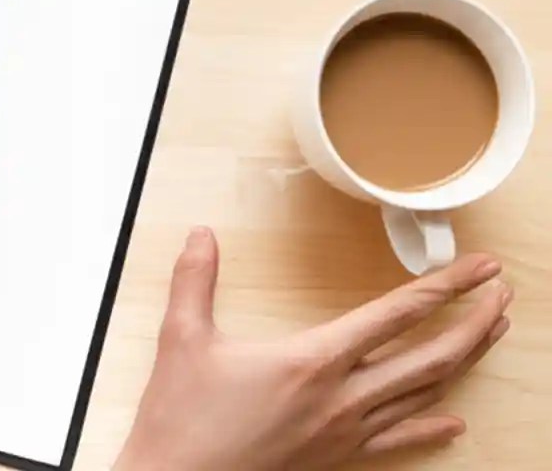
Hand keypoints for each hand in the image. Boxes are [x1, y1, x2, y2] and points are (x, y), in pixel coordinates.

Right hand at [115, 228, 511, 470]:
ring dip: (464, 362)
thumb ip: (195, 280)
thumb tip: (201, 235)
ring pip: (424, 395)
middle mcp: (341, 397)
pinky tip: (455, 422)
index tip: (479, 268)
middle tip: (500, 296)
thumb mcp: (182, 337)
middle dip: (474, 322)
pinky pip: (399, 442)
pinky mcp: (336, 457)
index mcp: (312, 360)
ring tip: (489, 336)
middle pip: (431, 356)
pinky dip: (431, 427)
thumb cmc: (182, 417)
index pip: (395, 314)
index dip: (445, 287)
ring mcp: (344, 432)